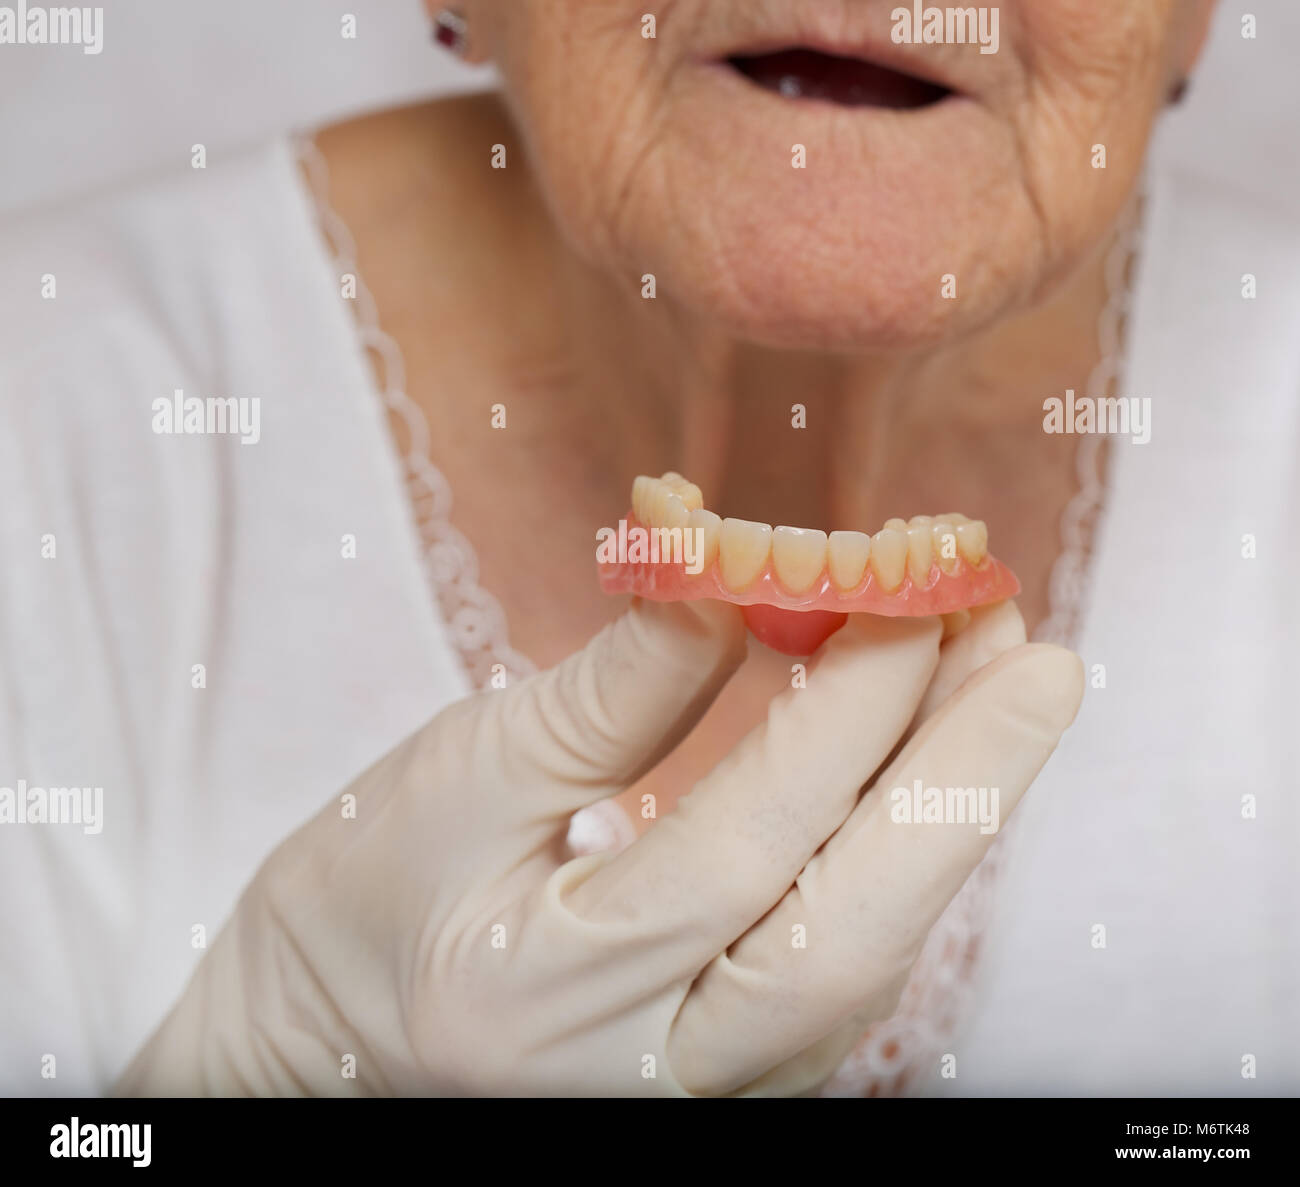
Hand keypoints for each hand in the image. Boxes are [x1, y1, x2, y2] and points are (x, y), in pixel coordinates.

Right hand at [117, 597, 1080, 1095]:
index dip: (836, 714)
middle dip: (957, 792)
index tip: (905, 590)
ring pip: (863, 971)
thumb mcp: (461, 775)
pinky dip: (902, 864)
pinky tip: (934, 769)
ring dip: (945, 820)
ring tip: (999, 684)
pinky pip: (844, 972)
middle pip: (843, 946)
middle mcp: (642, 1081)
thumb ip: (611, 695)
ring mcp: (701, 1098)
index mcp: (543, 996)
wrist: (326, 1034)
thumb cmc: (362, 897)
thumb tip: (737, 582)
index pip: (736, 849)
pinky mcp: (732, 1079)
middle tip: (1038, 658)